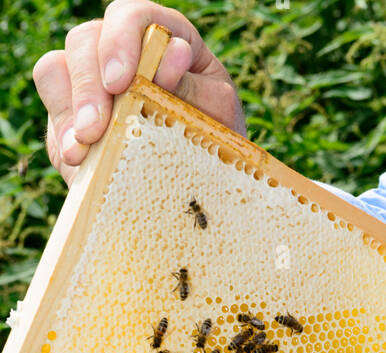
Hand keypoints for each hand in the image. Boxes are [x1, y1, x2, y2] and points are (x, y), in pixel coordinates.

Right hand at [33, 0, 245, 186]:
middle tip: (96, 128)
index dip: (120, 42)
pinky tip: (77, 158)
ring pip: (56, 69)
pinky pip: (53, 112)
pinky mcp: (72, 118)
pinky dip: (62, 133)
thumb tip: (172, 54)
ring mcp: (92, 83)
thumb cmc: (214, 141)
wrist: (200, 184)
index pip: (131, 18)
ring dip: (72, 109)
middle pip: (85, 41)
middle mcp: (120, 52)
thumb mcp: (216, 114)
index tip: (119, 82)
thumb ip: (193, 86)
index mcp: (162, 38)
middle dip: (88, 84)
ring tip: (85, 146)